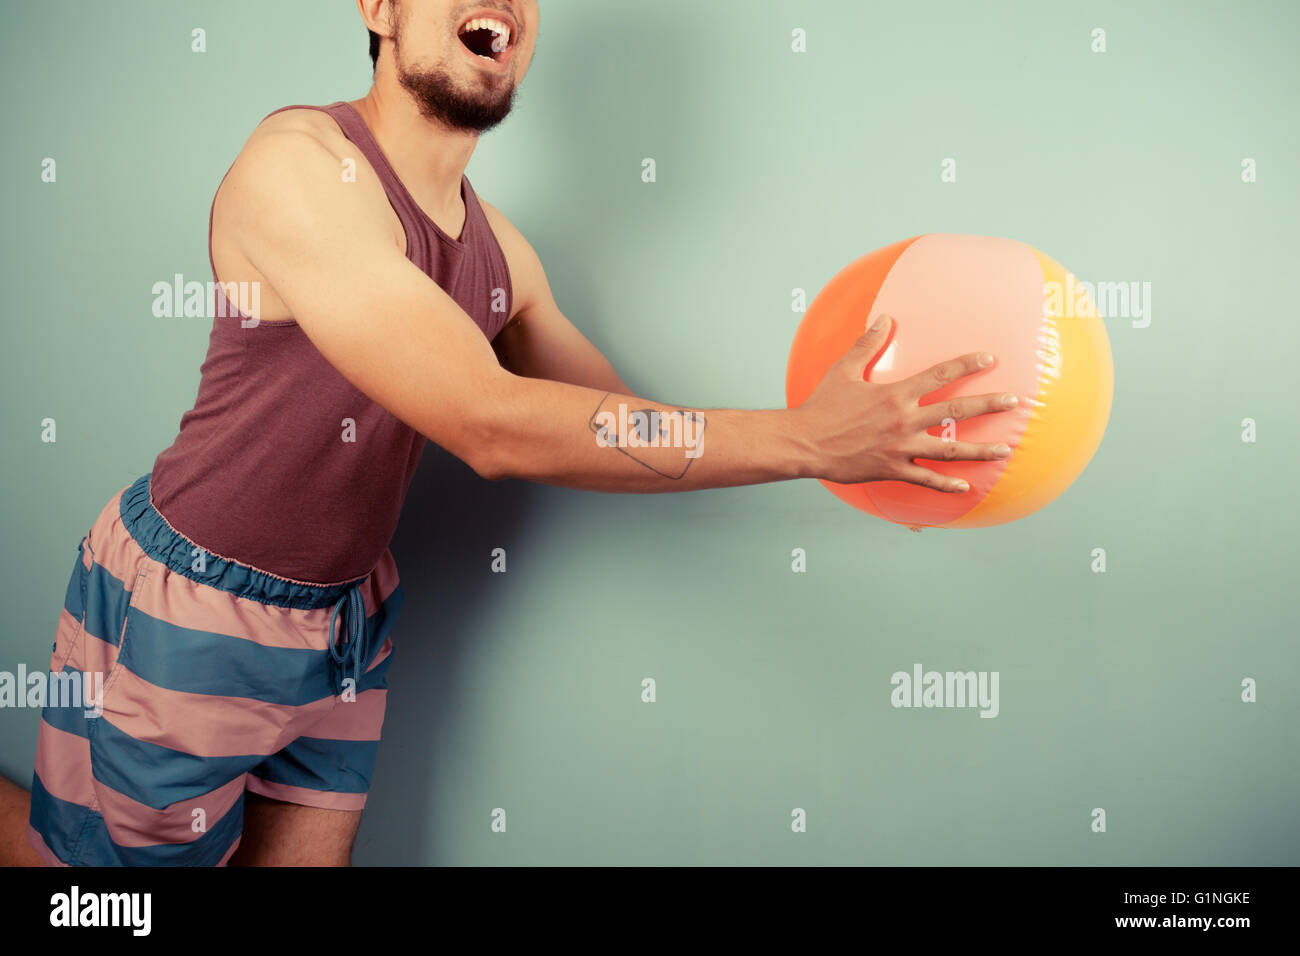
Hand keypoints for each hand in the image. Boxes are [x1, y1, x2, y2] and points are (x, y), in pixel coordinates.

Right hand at [794, 314, 1018, 490]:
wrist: (804, 443)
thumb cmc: (821, 406)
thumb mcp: (843, 370)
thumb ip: (867, 344)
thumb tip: (884, 318)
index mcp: (896, 394)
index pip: (941, 374)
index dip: (968, 365)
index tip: (990, 359)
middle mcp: (904, 420)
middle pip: (957, 411)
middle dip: (989, 405)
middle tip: (1014, 401)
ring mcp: (901, 447)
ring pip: (951, 450)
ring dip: (981, 449)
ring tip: (1005, 450)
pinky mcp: (892, 469)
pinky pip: (925, 478)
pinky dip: (947, 484)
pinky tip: (967, 485)